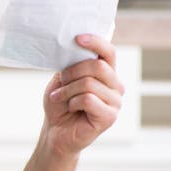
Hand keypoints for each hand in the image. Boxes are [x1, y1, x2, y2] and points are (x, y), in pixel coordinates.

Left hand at [42, 34, 124, 154]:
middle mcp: (115, 86)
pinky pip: (88, 99)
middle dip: (72, 72)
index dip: (96, 42)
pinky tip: (71, 109)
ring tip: (58, 98)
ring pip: (89, 84)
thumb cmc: (59, 104)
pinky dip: (72, 103)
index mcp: (107, 74)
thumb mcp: (63, 79)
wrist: (55, 132)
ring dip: (67, 90)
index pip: (109, 52)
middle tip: (60, 81)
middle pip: (97, 67)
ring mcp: (115, 102)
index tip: (78, 38)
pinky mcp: (110, 116)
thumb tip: (76, 47)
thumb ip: (72, 64)